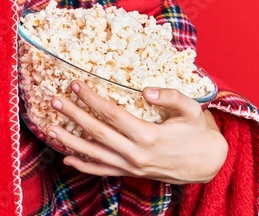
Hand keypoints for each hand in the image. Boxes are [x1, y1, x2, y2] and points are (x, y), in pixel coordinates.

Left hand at [45, 80, 227, 184]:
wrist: (208, 163)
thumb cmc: (197, 132)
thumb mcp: (192, 109)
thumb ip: (171, 96)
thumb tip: (145, 90)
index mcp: (149, 135)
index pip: (112, 114)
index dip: (92, 99)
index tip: (75, 84)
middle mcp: (136, 154)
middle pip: (98, 133)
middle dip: (74, 116)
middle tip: (55, 101)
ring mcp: (131, 166)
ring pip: (95, 154)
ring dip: (71, 142)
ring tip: (50, 128)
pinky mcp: (130, 173)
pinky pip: (103, 171)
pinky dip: (84, 166)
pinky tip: (67, 159)